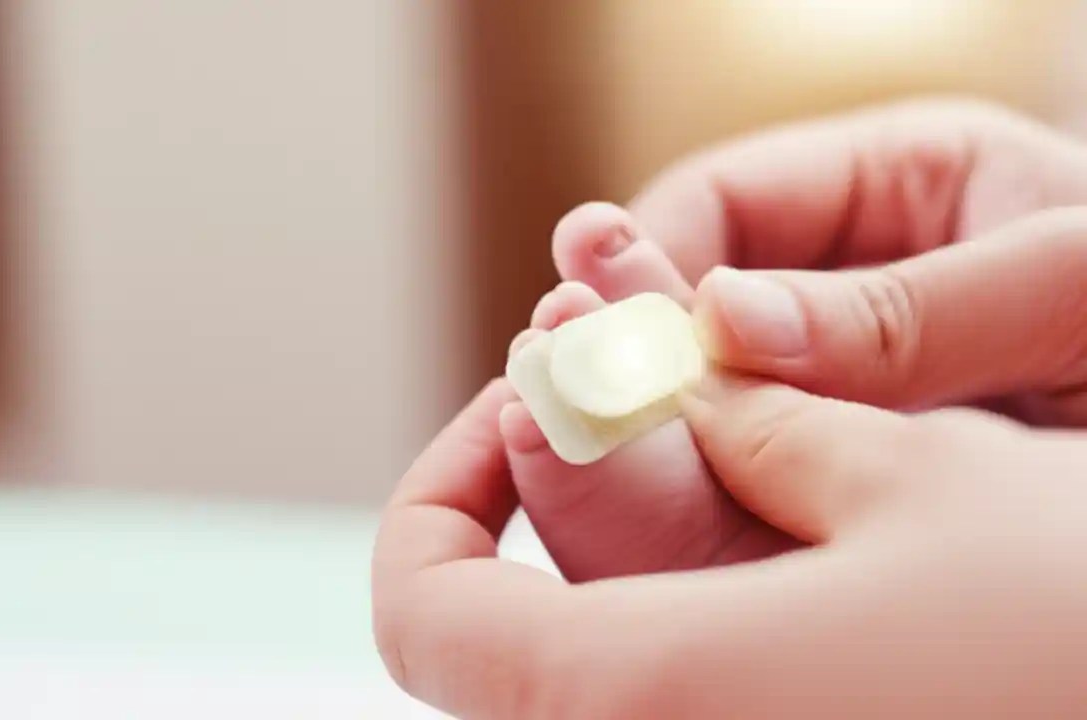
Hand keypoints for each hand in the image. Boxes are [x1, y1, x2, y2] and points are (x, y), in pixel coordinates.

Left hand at [374, 374, 1086, 717]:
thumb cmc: (1085, 615)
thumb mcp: (918, 478)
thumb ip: (759, 428)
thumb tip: (691, 400)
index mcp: (650, 690)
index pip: (423, 614)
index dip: (437, 498)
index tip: (516, 406)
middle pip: (510, 640)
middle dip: (547, 504)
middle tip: (615, 396)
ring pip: (598, 669)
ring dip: (619, 547)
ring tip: (706, 432)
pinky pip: (683, 693)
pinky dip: (685, 609)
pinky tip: (775, 526)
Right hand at [506, 100, 1086, 580]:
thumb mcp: (1076, 282)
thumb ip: (913, 309)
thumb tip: (731, 326)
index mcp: (897, 187)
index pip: (723, 202)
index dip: (652, 255)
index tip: (604, 313)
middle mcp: (843, 290)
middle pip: (686, 308)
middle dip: (617, 344)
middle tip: (547, 374)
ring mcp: (833, 389)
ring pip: (696, 409)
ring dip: (629, 431)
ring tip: (555, 438)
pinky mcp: (838, 483)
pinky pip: (738, 493)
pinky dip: (686, 507)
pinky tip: (640, 509)